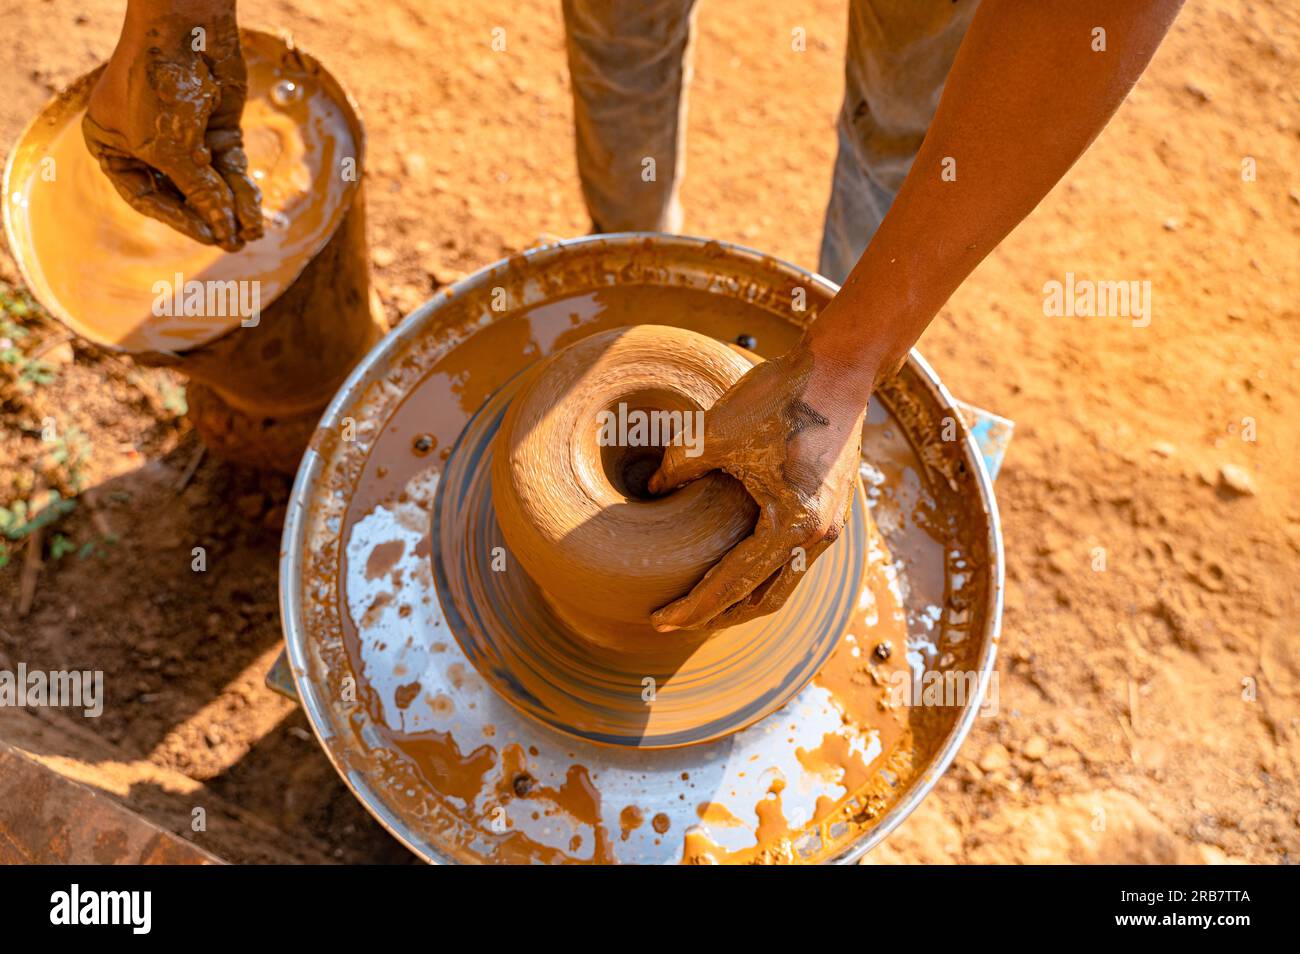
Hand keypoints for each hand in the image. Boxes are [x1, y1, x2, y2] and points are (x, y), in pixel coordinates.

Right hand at [82, 7, 261, 250]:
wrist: (184, 31)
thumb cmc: (156, 86)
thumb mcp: (169, 149)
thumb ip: (197, 191)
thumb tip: (225, 230)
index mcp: (113, 146)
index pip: (145, 196)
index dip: (178, 220)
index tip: (207, 235)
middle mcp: (147, 144)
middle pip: (181, 193)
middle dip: (209, 218)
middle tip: (232, 242)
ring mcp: (184, 136)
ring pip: (209, 184)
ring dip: (230, 209)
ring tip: (249, 235)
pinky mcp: (216, 129)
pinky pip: (228, 168)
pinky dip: (241, 190)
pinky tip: (254, 214)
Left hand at [647, 341, 866, 631]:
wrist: (838, 369)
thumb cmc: (780, 398)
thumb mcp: (715, 432)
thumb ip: (677, 467)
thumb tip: (649, 490)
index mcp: (791, 526)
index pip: (732, 586)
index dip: (692, 607)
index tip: (659, 619)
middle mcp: (817, 536)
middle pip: (762, 601)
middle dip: (718, 616)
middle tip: (677, 620)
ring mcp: (828, 526)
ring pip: (782, 584)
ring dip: (743, 600)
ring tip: (704, 603)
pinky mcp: (829, 510)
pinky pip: (794, 561)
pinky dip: (763, 575)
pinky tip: (736, 566)